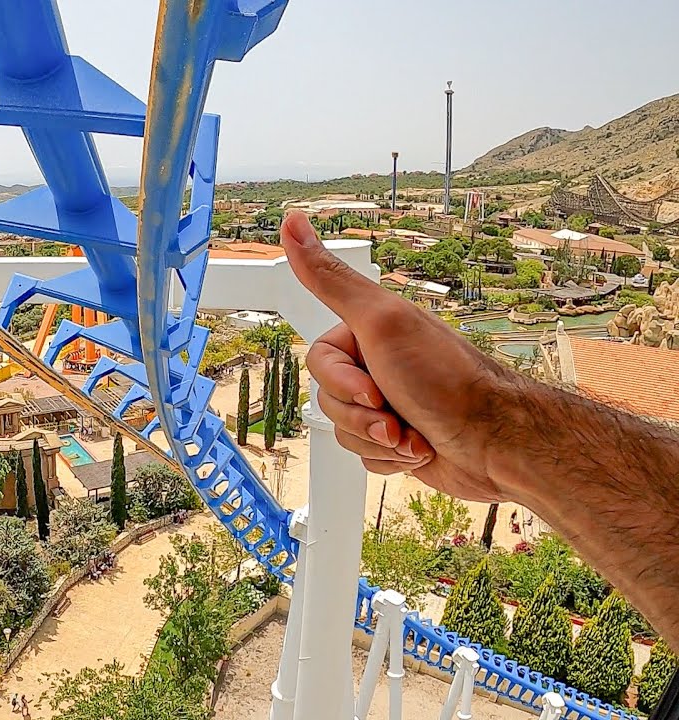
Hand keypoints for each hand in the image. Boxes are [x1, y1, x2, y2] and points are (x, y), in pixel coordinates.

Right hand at [280, 211, 519, 502]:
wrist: (496, 445)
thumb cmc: (445, 382)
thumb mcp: (380, 321)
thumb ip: (330, 278)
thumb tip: (292, 220)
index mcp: (372, 333)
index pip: (319, 362)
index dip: (341, 383)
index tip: (375, 389)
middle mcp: (380, 364)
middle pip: (328, 399)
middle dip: (361, 417)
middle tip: (396, 415)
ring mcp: (389, 403)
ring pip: (344, 430)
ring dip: (378, 441)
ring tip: (414, 436)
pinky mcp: (398, 441)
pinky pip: (365, 456)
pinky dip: (389, 461)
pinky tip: (419, 451)